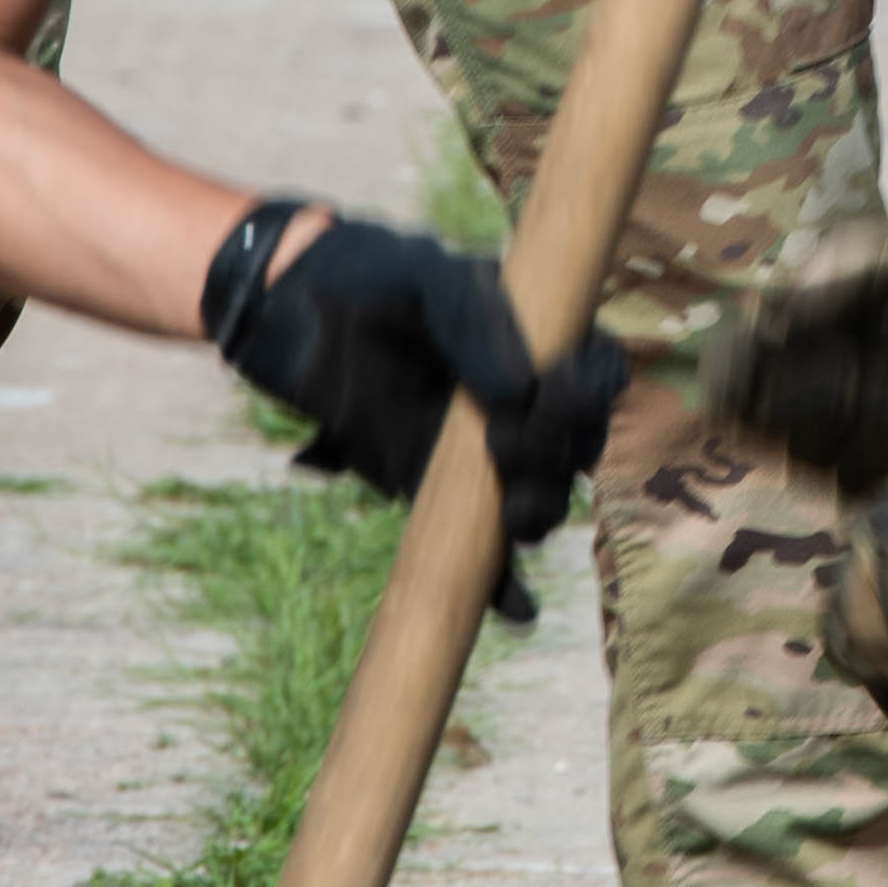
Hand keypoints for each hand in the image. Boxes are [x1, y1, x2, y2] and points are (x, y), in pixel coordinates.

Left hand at [203, 199, 627, 586]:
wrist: (289, 314)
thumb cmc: (367, 278)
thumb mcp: (425, 277)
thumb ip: (473, 319)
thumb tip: (517, 392)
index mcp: (538, 338)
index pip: (598, 374)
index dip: (588, 396)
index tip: (548, 397)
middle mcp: (522, 401)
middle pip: (577, 447)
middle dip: (557, 461)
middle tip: (502, 449)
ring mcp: (482, 455)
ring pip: (540, 499)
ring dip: (538, 515)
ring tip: (511, 518)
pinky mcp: (439, 496)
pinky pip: (483, 551)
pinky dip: (504, 587)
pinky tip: (517, 610)